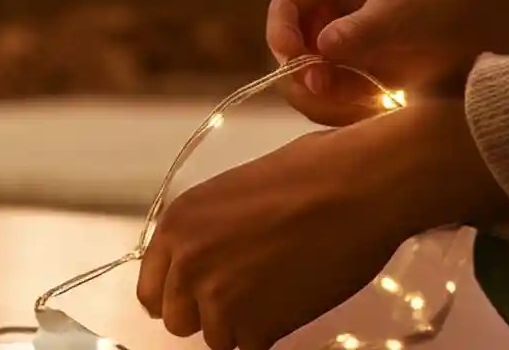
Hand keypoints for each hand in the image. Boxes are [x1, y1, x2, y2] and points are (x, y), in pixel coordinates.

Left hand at [135, 101, 508, 349]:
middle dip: (207, 314)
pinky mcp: (257, 327)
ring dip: (243, 325)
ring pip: (217, 339)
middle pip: (177, 321)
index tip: (203, 293)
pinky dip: (272, 333)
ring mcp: (219, 300)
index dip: (180, 295)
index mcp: (176, 225)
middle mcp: (186, 264)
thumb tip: (206, 263)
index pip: (151, 291)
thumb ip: (206, 234)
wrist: (357, 188)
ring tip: (277, 291)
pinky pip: (251, 348)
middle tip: (245, 295)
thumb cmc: (307, 175)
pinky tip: (292, 302)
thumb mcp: (232, 193)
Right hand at [265, 0, 508, 125]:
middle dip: (309, 76)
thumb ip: (359, 32)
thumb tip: (312, 55)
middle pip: (292, 52)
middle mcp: (336, 10)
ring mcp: (352, 46)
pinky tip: (389, 107)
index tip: (299, 66)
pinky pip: (343, 102)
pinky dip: (355, 112)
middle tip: (339, 91)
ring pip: (314, 84)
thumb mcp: (410, 8)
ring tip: (377, 101)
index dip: (281, 37)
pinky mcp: (372, 76)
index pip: (285, 7)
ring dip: (334, 100)